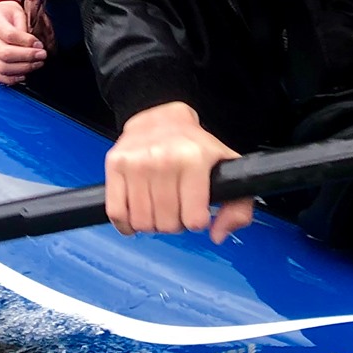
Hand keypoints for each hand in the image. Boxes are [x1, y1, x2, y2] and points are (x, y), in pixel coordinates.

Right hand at [0, 0, 47, 84]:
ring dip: (23, 68)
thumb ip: (24, 27)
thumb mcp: (18, 12)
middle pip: (4, 54)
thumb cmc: (9, 15)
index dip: (27, 42)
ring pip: (2, 68)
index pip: (9, 35)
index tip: (40, 44)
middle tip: (42, 55)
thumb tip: (33, 45)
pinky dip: (13, 79)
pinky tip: (25, 74)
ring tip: (37, 64)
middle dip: (27, 57)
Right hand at [104, 101, 251, 242]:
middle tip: (175, 205)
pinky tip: (136, 212)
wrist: (163, 117)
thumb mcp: (227, 169)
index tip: (196, 209)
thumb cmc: (196, 147)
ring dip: (152, 222)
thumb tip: (218, 235)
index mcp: (193, 159)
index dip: (196, 221)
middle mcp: (163, 159)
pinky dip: (126, 223)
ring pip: (142, 222)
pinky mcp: (115, 164)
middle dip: (174, 223)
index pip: (194, 220)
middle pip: (167, 224)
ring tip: (158, 205)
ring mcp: (136, 161)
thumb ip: (237, 208)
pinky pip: (116, 212)